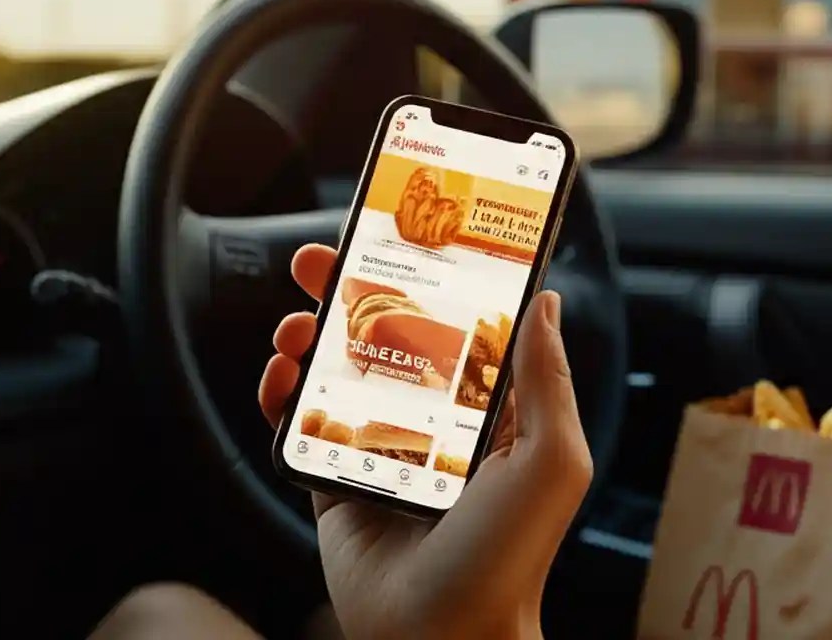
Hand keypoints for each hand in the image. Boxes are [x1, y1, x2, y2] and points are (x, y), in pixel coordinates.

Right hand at [258, 244, 591, 639]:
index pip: (458, 323)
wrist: (442, 637)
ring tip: (296, 324)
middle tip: (322, 258)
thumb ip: (548, 378)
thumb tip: (546, 299)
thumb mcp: (553, 458)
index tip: (403, 233)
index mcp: (491, 409)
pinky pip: (301, 424)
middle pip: (387, 336)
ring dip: (310, 336)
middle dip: (351, 291)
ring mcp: (383, 447)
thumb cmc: (510, 553)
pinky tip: (278, 376)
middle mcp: (436, 421)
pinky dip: (280, 394)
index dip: (429, 276)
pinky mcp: (336, 478)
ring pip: (337, 371)